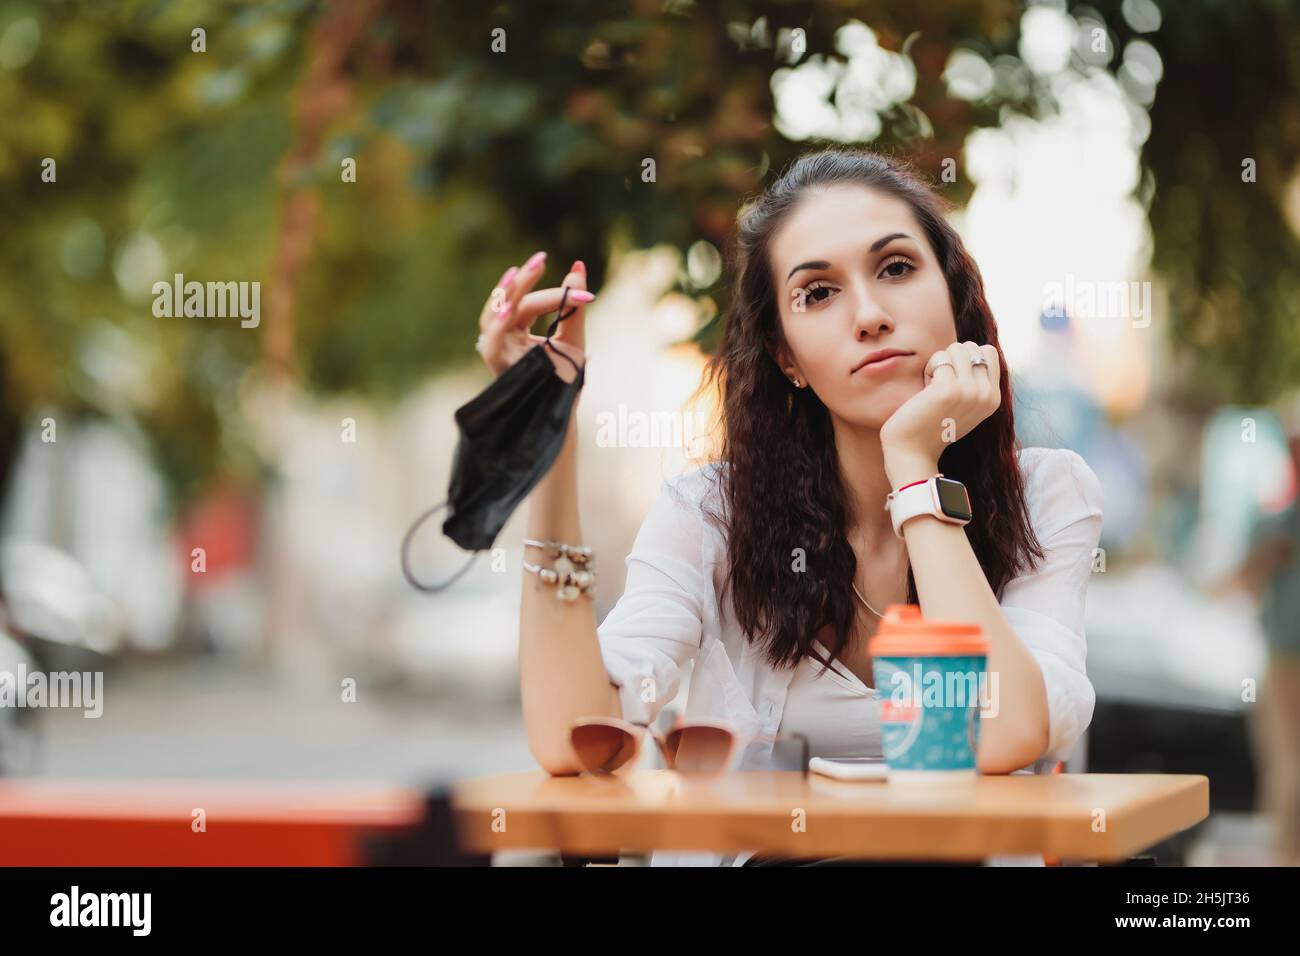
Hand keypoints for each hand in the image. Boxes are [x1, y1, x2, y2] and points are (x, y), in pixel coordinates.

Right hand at [476, 251, 594, 383]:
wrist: (565, 410)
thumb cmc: (566, 378)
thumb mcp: (573, 337)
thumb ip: (572, 305)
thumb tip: (577, 265)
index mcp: (517, 330)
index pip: (526, 303)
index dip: (551, 292)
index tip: (582, 284)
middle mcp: (503, 339)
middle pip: (507, 302)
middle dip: (523, 281)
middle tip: (540, 258)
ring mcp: (498, 353)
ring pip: (493, 316)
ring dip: (505, 294)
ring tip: (520, 273)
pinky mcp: (499, 368)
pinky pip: (491, 343)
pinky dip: (498, 327)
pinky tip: (509, 311)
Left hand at [879, 340, 1001, 485]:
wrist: (913, 452)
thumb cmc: (931, 426)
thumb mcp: (964, 405)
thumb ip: (975, 382)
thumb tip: (975, 348)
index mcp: (994, 398)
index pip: (988, 352)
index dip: (965, 357)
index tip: (953, 379)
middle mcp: (987, 395)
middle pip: (972, 347)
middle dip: (952, 358)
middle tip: (940, 383)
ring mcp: (970, 392)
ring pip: (957, 348)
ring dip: (939, 362)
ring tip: (933, 387)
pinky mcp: (949, 390)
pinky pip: (939, 358)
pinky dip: (928, 369)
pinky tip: (925, 391)